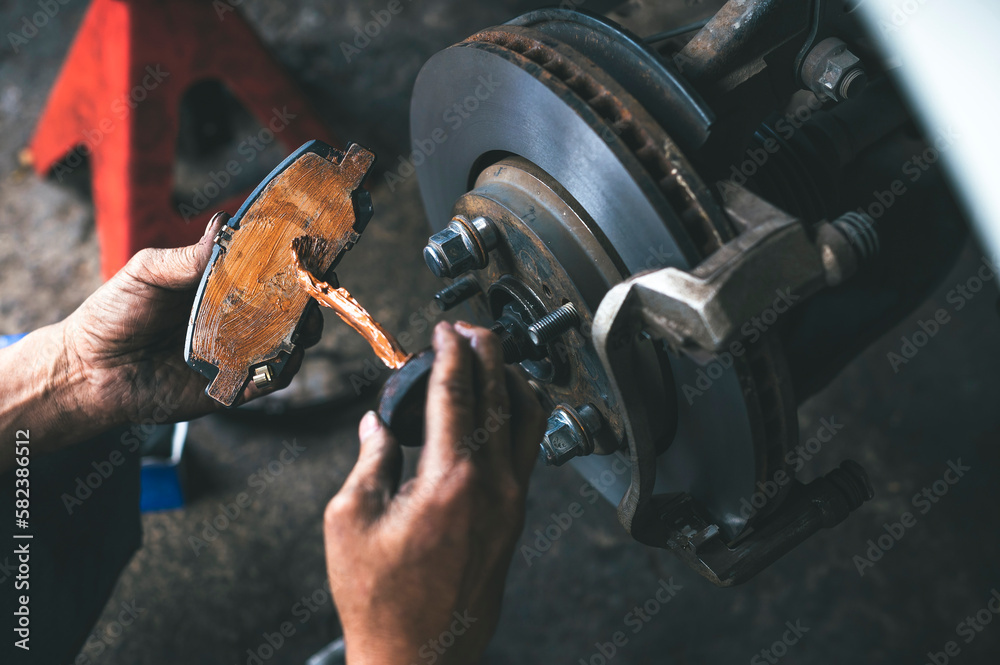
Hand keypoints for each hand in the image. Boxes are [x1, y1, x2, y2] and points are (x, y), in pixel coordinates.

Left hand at [61, 212, 321, 426]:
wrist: (86, 370)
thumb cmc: (112, 315)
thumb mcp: (146, 273)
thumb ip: (186, 256)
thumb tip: (224, 224)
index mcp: (219, 287)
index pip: (266, 272)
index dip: (290, 262)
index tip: (309, 249)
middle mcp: (234, 319)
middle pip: (288, 308)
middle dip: (308, 297)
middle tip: (313, 287)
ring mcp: (236, 353)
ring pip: (287, 344)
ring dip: (301, 333)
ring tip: (303, 322)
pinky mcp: (231, 387)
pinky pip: (268, 380)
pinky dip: (281, 368)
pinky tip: (282, 355)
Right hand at [323, 321, 545, 664]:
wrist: (419, 659)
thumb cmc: (381, 600)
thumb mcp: (350, 521)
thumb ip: (369, 461)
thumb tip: (376, 424)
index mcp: (450, 480)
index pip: (457, 393)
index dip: (450, 351)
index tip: (444, 329)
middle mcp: (492, 486)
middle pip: (501, 396)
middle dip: (488, 352)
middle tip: (471, 328)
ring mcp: (511, 504)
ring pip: (527, 422)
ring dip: (510, 382)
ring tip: (489, 362)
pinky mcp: (514, 521)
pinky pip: (525, 452)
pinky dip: (515, 418)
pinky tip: (495, 413)